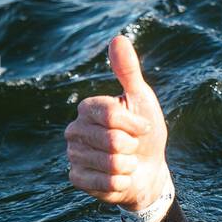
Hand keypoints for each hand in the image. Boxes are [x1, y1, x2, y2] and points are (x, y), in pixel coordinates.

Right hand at [65, 36, 170, 221]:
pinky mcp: (76, 179)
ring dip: (129, 166)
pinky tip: (119, 178)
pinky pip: (105, 183)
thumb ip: (128, 71)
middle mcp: (74, 130)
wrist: (148, 169)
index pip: (111, 114)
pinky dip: (121, 183)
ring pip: (111, 163)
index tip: (142, 126)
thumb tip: (118, 37)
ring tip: (126, 162)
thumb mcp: (142, 99)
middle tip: (133, 146)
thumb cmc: (145, 132)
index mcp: (88, 108)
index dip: (135, 124)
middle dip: (133, 146)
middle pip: (112, 141)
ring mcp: (73, 155)